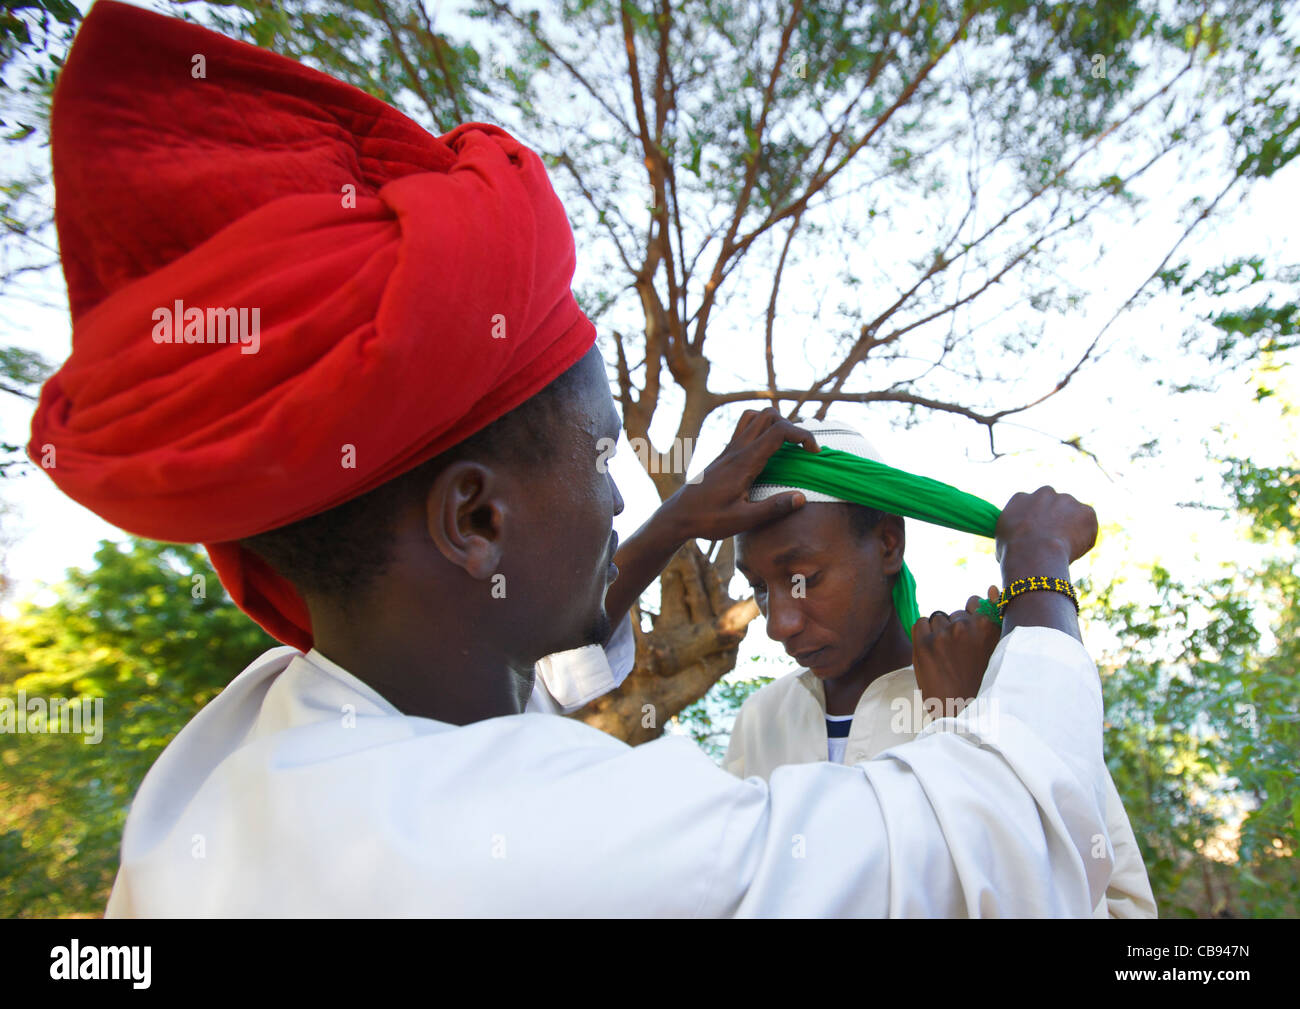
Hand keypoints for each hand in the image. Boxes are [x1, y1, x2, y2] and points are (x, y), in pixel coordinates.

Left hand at [665, 407, 818, 540]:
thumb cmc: (707, 520)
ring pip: (755, 416)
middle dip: (792, 426)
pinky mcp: (725, 454)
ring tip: (788, 446)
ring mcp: (729, 449)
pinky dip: (762, 429)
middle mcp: (737, 449)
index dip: (802, 435)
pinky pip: (745, 428)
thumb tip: (802, 497)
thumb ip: (772, 508)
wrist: (677, 516)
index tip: (814, 452)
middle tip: (803, 450)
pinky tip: (767, 452)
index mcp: (744, 462)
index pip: (778, 431)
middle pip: (768, 415)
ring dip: (776, 423)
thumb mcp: (742, 520)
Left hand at [912, 587, 1001, 716]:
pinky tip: (932, 653)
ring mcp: (945, 634)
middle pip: (956, 613)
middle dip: (957, 629)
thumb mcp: (998, 649)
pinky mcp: (924, 644)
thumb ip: (994, 617)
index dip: (972, 618)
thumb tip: (989, 587)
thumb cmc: (985, 684)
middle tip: (960, 655)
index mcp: (990, 626)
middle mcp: (968, 626)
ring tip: (947, 658)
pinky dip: (924, 634)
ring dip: (940, 632)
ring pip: (938, 618)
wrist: (964, 716)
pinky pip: (920, 623)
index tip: (972, 637)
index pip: (974, 602)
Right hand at [995, 486, 1097, 566]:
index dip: (1034, 521)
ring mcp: (1067, 500)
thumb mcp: (1002, 539)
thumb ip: (1014, 533)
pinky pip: (1088, 526)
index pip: (1029, 505)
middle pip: (1053, 505)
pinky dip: (1085, 538)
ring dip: (1071, 529)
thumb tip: (1017, 545)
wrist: (1035, 552)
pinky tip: (1074, 550)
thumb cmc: (1014, 552)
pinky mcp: (1086, 511)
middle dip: (1055, 519)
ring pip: (1072, 515)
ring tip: (1063, 550)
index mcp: (1021, 498)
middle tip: (1052, 542)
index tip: (1036, 534)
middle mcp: (1044, 492)